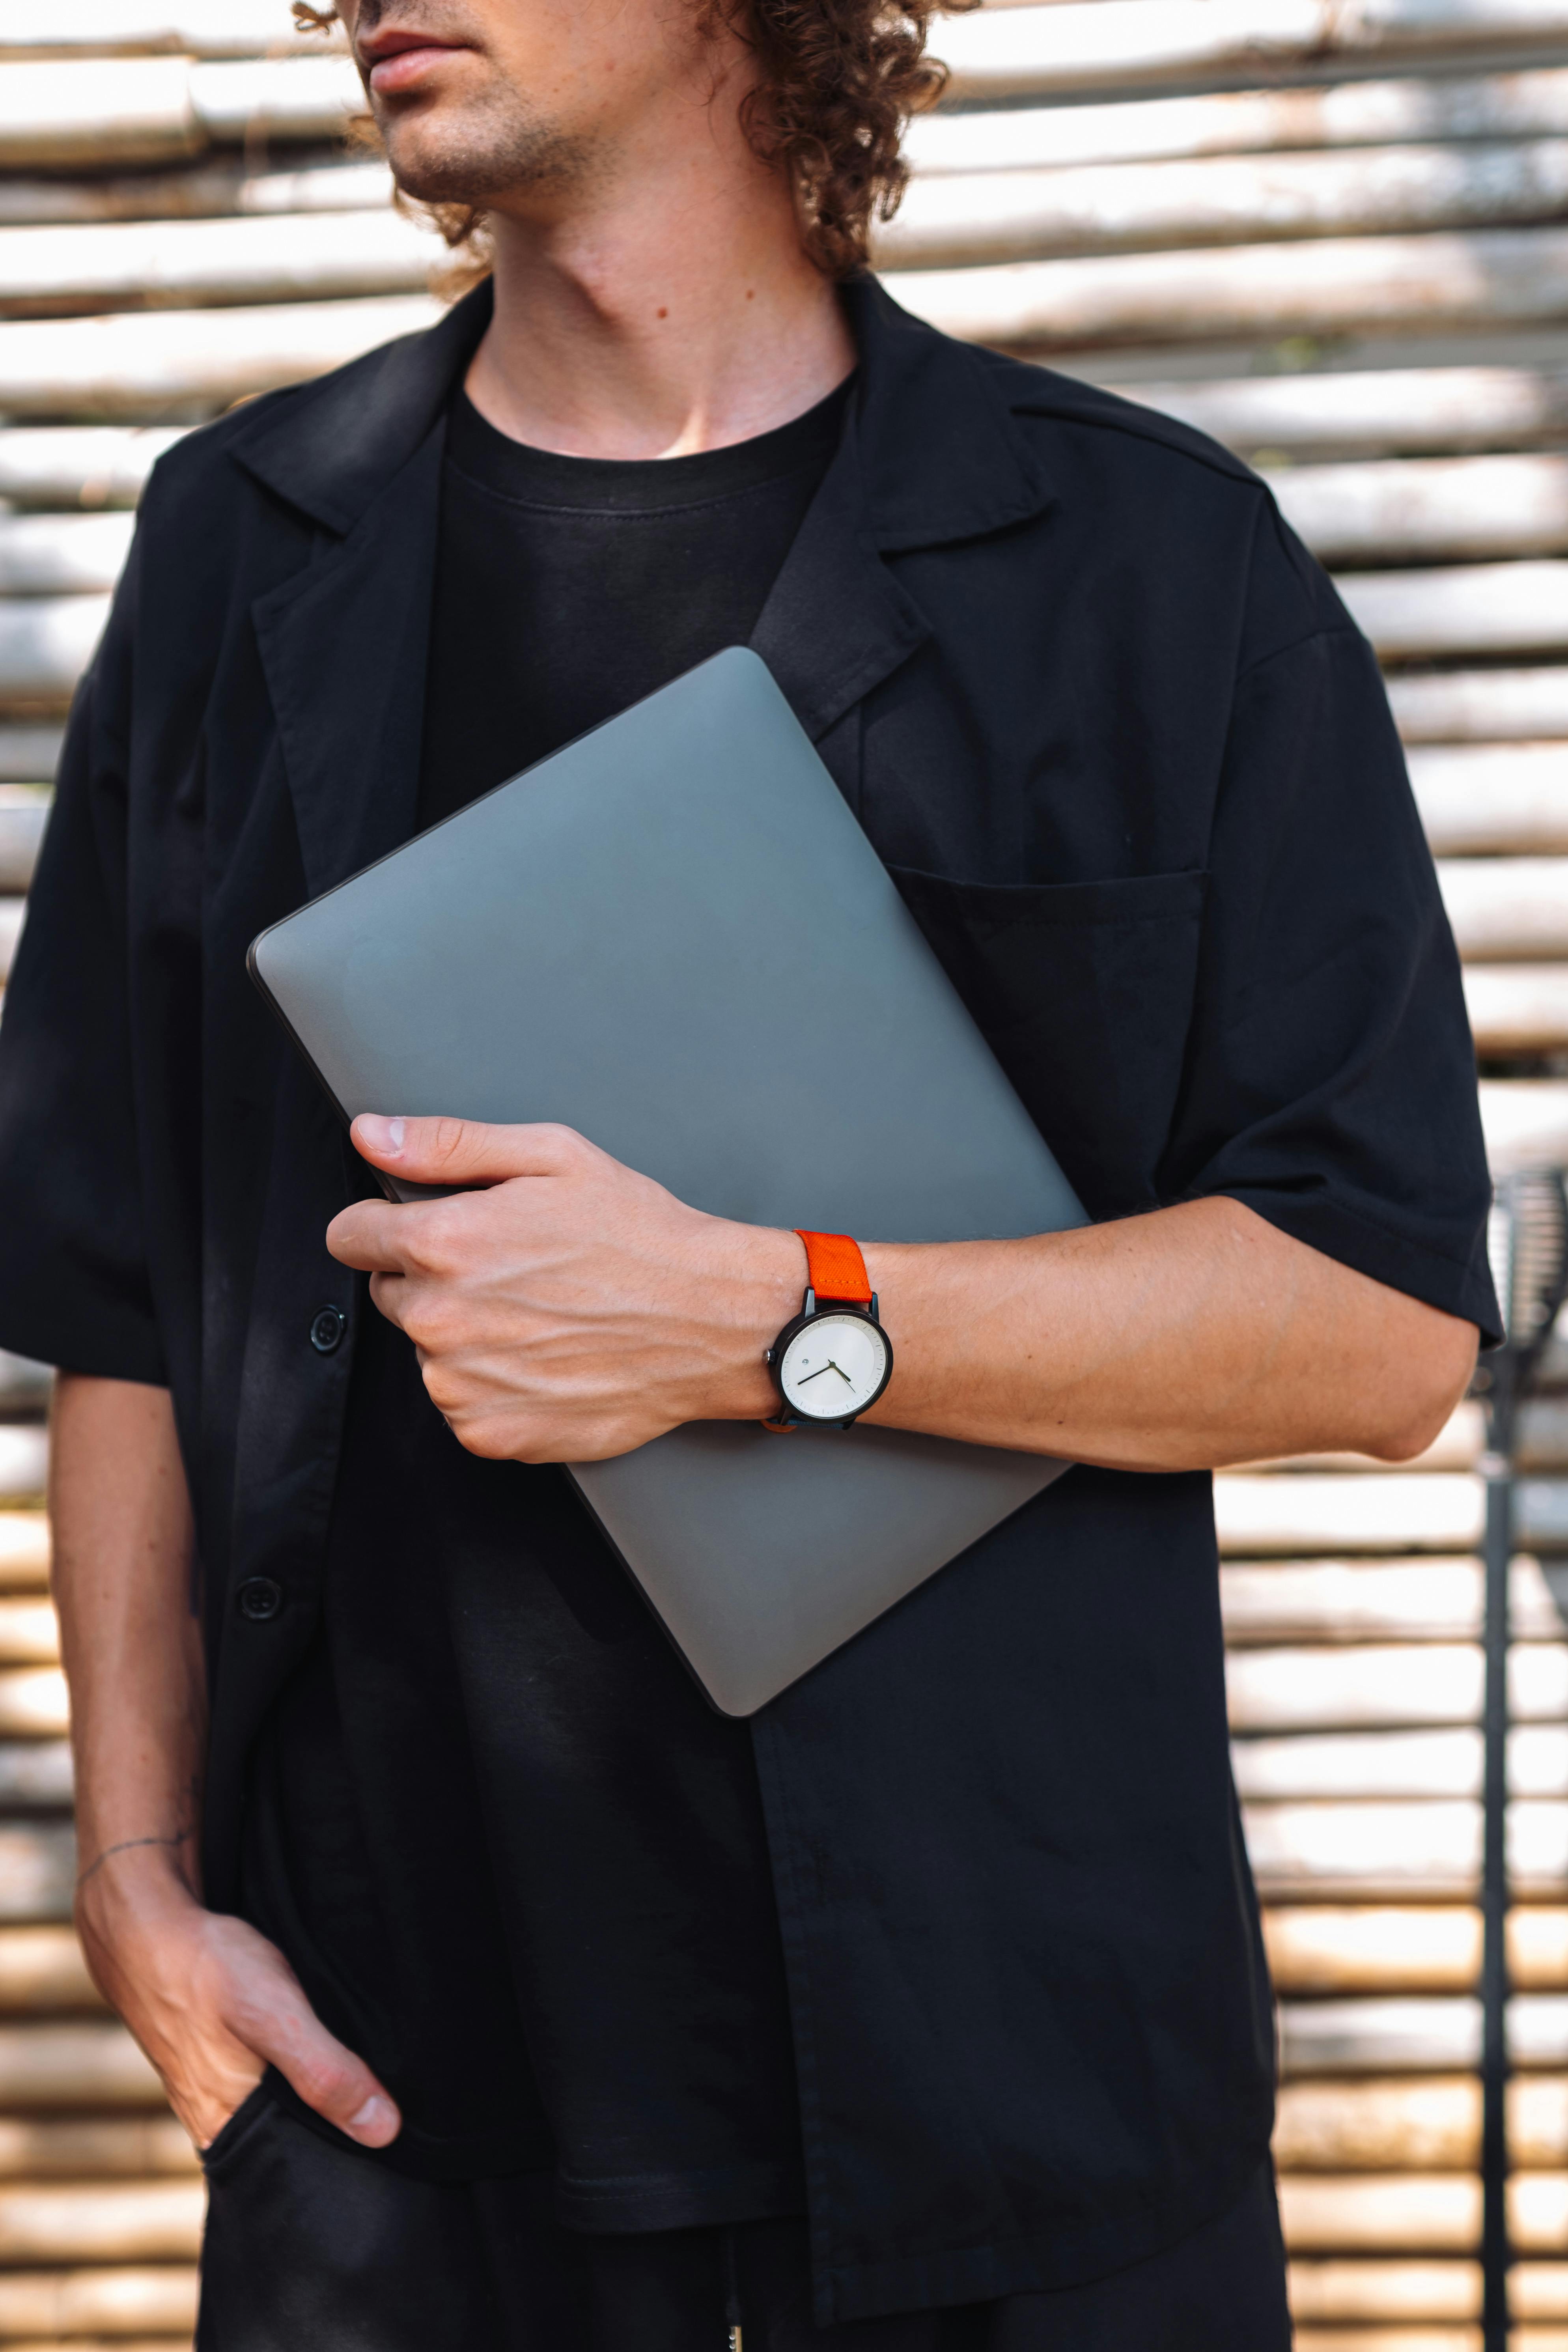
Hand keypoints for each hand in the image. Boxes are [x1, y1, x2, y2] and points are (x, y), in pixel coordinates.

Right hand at [75, 1846, 400, 2151]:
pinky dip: (297, 2069)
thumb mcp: (276, 2017)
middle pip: (293, 2141)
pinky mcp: (218, 2060)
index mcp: (228, 2131)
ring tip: (361, 2076)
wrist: (147, 1930)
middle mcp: (217, 2122)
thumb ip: (324, 2073)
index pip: (298, 2170)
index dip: (345, 2160)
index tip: (391, 2142)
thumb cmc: (207, 1971)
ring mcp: (215, 2090)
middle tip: (386, 2105)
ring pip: (283, 2109)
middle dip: (337, 2128)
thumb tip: (383, 2131)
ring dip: (319, 2094)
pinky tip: (320, 2049)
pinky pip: (267, 2082)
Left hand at [327, 1116, 801, 1462]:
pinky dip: (493, 1386)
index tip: (430, 1230)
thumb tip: (370, 1134)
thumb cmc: (641, 1235)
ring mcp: (462, 1386)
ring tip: (542, 1316)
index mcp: (445, 1242)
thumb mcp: (552, 1158)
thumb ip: (448, 1146)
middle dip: (436, 1279)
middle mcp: (441, 1320)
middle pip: (392, 1294)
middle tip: (515, 1271)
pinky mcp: (490, 1433)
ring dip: (466, 1336)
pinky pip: (461, 1404)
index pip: (350, 1236)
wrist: (712, 1321)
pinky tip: (547, 1358)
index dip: (387, 1226)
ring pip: (428, 1352)